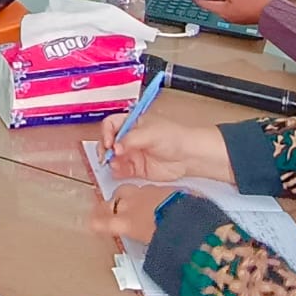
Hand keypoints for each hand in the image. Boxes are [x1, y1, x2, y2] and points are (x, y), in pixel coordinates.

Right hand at [92, 185, 170, 242]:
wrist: (187, 218)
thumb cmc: (169, 235)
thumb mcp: (151, 244)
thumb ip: (142, 239)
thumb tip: (143, 242)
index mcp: (126, 223)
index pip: (102, 223)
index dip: (95, 223)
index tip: (92, 224)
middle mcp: (130, 206)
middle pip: (111, 203)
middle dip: (107, 206)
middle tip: (104, 210)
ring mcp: (143, 193)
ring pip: (126, 192)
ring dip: (125, 198)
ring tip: (127, 204)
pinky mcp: (156, 187)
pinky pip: (144, 189)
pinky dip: (144, 194)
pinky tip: (149, 199)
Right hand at [98, 114, 230, 183]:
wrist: (190, 156)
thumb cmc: (174, 136)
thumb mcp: (150, 133)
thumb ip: (130, 139)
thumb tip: (115, 148)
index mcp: (131, 123)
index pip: (110, 125)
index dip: (106, 133)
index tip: (109, 142)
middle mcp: (129, 138)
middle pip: (109, 142)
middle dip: (105, 149)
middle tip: (107, 156)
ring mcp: (132, 154)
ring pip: (113, 158)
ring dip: (110, 162)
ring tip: (115, 165)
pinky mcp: (137, 169)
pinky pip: (121, 171)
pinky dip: (117, 172)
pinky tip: (118, 172)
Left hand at [191, 0, 269, 25]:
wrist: (271, 12)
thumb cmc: (254, 3)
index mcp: (221, 10)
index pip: (202, 2)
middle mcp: (225, 16)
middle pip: (211, 4)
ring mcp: (233, 17)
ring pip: (221, 5)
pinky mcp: (241, 15)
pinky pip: (230, 7)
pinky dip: (228, 0)